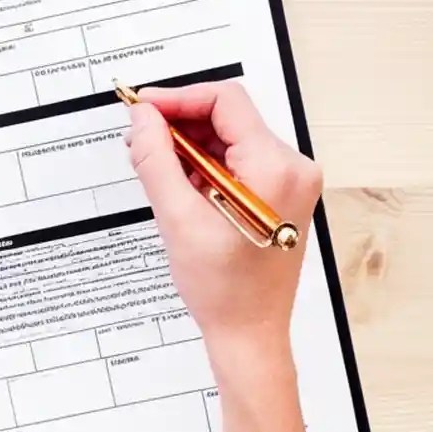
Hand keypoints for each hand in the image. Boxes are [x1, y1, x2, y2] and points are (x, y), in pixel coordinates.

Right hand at [125, 81, 318, 431]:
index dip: (178, 98)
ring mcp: (289, 181)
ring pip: (229, 138)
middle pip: (227, 117)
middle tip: (140, 138)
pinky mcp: (280, 193)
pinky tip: (179, 183)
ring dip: (189, 146)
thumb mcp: (178, 218)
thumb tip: (143, 119)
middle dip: (179, 124)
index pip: (225, 101)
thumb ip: (156, 158)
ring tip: (155, 167)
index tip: (144, 107)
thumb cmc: (226, 289)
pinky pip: (237, 159)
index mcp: (275, 169)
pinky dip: (205, 164)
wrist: (249, 332)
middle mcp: (292, 168)